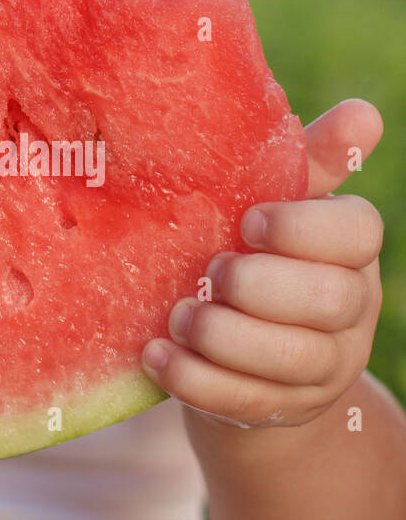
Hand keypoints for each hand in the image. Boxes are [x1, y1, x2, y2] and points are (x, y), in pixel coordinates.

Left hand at [141, 98, 383, 429]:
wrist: (244, 346)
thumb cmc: (258, 250)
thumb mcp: (279, 202)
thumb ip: (311, 161)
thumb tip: (365, 112)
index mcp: (347, 249)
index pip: (357, 232)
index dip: (303, 228)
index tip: (249, 220)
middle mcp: (347, 310)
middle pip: (328, 302)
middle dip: (260, 287)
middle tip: (209, 271)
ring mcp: (319, 367)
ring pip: (290, 360)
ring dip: (225, 337)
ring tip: (178, 314)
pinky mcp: (277, 408)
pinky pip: (243, 403)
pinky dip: (194, 380)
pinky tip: (154, 354)